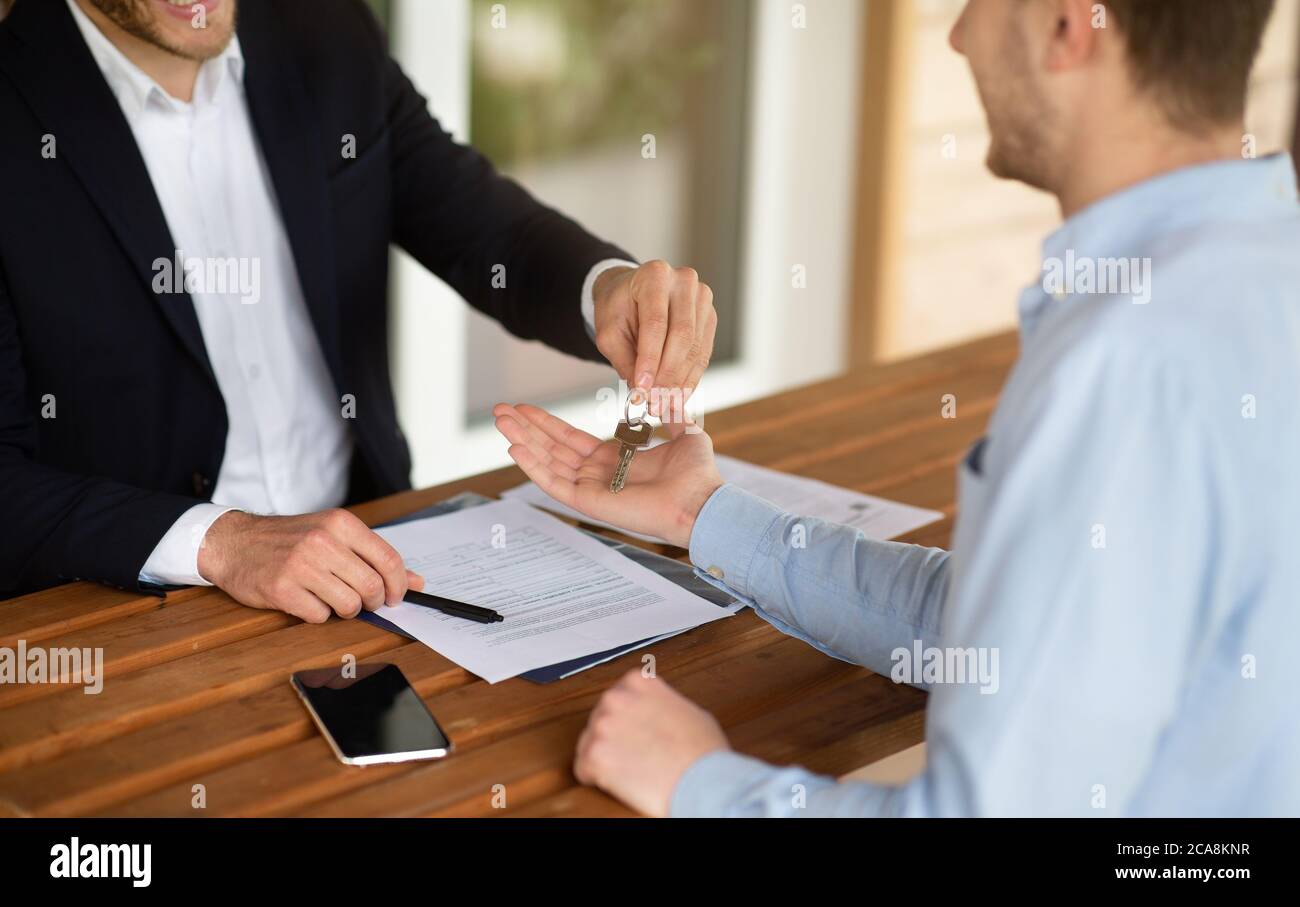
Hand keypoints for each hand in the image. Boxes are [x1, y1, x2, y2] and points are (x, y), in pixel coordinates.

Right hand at [197, 509, 424, 623]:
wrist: (233, 543)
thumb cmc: (289, 540)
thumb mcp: (333, 535)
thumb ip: (374, 556)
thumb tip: (417, 582)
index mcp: (340, 524)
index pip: (388, 560)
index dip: (399, 586)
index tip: (396, 597)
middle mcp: (322, 541)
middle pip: (372, 587)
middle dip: (372, 601)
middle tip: (361, 600)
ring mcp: (301, 566)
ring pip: (349, 605)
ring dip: (345, 609)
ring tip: (329, 597)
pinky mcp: (282, 589)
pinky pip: (320, 616)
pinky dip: (318, 614)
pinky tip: (305, 599)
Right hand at [493, 403, 723, 547]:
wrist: (702, 501)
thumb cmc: (697, 475)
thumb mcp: (686, 433)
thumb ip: (673, 414)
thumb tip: (671, 394)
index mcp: (615, 459)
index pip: (570, 439)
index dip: (547, 423)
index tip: (525, 408)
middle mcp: (598, 474)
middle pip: (551, 448)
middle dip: (525, 428)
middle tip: (500, 411)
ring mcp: (591, 488)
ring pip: (547, 462)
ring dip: (522, 441)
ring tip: (500, 422)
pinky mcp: (588, 502)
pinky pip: (554, 483)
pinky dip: (533, 466)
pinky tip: (515, 447)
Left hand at [575, 669, 729, 816]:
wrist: (704, 781)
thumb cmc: (702, 751)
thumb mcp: (687, 709)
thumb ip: (662, 704)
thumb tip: (656, 713)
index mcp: (639, 682)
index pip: (618, 695)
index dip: (625, 717)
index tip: (632, 729)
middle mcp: (617, 698)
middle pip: (600, 718)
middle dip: (612, 736)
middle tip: (630, 753)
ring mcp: (603, 726)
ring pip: (588, 743)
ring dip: (603, 756)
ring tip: (625, 769)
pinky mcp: (595, 756)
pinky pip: (582, 768)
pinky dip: (594, 777)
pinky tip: (613, 781)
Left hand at [591, 261, 716, 419]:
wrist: (631, 293)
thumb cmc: (618, 308)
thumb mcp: (609, 331)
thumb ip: (623, 359)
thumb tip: (642, 392)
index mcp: (654, 276)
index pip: (655, 323)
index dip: (649, 360)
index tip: (642, 389)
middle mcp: (684, 281)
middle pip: (682, 335)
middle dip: (667, 375)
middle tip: (654, 403)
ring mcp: (702, 298)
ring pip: (696, 347)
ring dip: (680, 382)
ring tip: (665, 405)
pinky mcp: (710, 316)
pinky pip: (703, 353)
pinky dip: (690, 378)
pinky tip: (678, 396)